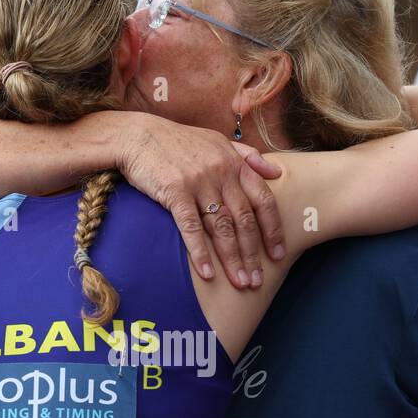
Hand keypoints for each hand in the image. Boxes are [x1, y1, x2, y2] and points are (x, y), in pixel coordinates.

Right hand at [117, 117, 286, 287]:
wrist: (139, 135)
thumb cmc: (178, 141)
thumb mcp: (218, 141)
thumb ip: (249, 157)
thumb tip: (277, 173)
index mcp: (235, 164)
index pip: (263, 200)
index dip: (273, 229)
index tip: (278, 254)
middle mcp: (222, 174)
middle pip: (244, 220)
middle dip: (253, 253)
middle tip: (257, 280)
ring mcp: (199, 183)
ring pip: (222, 227)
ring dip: (232, 258)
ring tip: (240, 283)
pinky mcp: (175, 192)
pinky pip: (191, 227)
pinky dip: (200, 252)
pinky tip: (208, 273)